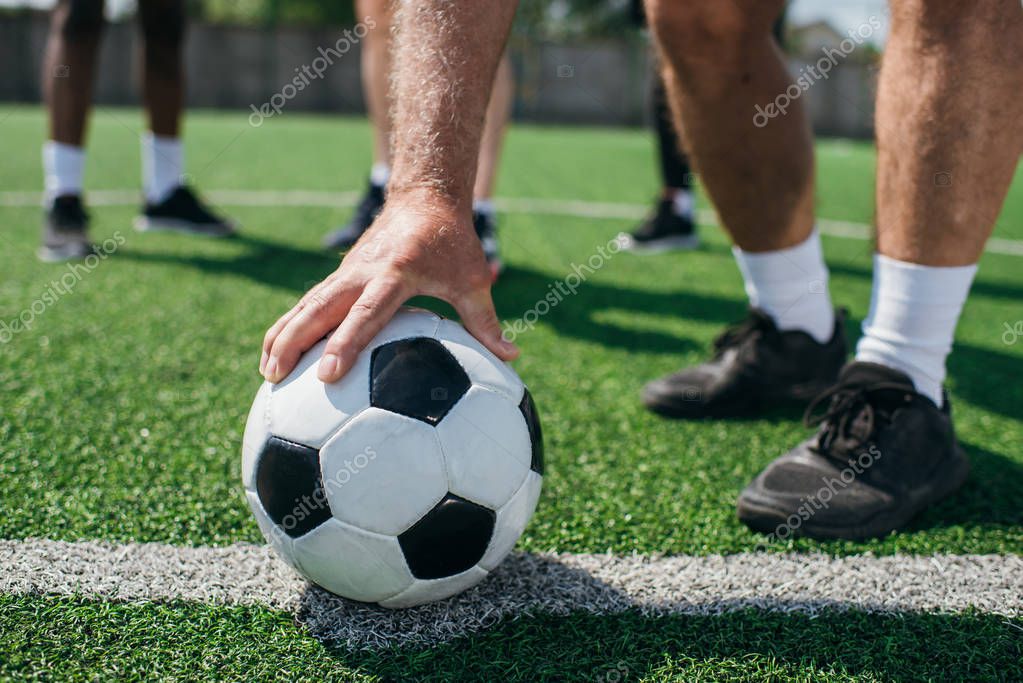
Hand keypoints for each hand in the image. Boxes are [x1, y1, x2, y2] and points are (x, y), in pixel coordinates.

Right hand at [259, 190, 518, 383]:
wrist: (424, 198)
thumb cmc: (452, 242)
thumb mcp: (473, 279)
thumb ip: (486, 321)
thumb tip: (511, 357)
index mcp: (394, 274)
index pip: (365, 313)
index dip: (346, 343)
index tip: (329, 374)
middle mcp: (362, 272)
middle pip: (319, 308)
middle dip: (295, 341)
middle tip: (276, 376)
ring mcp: (346, 272)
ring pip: (306, 304)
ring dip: (283, 335)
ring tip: (266, 372)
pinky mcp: (340, 276)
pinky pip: (308, 302)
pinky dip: (289, 324)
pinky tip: (276, 352)